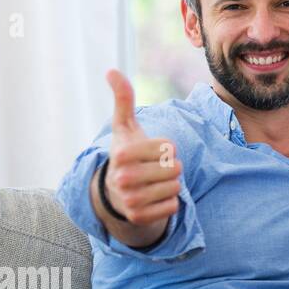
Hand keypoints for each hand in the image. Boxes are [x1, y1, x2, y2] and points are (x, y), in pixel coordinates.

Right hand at [101, 70, 180, 226]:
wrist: (117, 192)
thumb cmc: (128, 153)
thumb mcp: (126, 127)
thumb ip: (123, 99)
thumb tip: (111, 70)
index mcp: (121, 154)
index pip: (170, 147)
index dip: (167, 148)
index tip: (151, 153)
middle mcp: (122, 178)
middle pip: (175, 167)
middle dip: (171, 167)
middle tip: (153, 170)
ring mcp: (130, 200)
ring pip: (176, 186)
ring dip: (171, 184)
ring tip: (153, 183)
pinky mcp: (140, 218)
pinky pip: (174, 206)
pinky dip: (170, 202)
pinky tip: (153, 199)